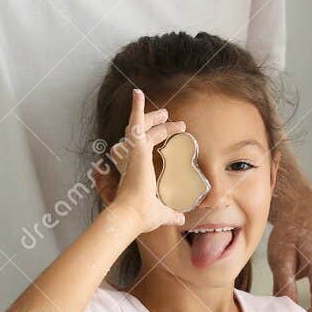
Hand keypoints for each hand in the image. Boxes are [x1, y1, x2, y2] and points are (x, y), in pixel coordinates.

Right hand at [104, 89, 187, 235]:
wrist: (132, 216)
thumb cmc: (142, 216)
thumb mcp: (162, 212)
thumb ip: (171, 213)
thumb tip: (181, 219)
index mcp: (135, 170)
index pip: (143, 149)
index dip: (156, 139)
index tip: (171, 135)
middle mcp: (131, 159)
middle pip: (142, 135)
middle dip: (159, 126)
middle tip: (173, 121)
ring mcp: (132, 153)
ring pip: (140, 127)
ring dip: (153, 118)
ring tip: (167, 113)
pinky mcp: (135, 148)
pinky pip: (134, 123)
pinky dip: (136, 107)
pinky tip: (137, 93)